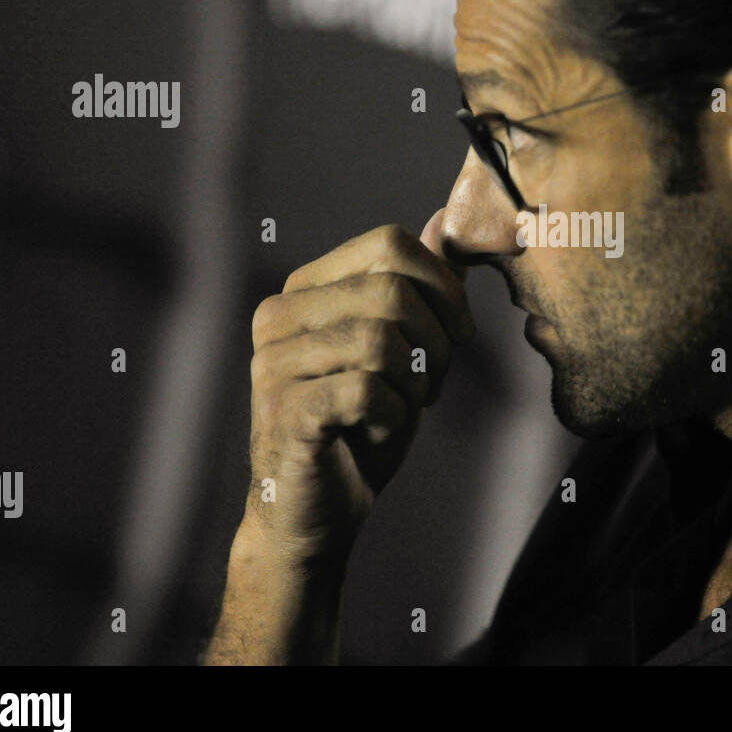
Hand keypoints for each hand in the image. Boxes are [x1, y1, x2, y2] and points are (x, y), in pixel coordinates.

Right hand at [241, 210, 471, 565]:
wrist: (319, 513)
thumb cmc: (362, 425)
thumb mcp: (405, 348)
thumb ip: (422, 285)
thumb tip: (445, 217)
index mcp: (304, 288)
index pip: (389, 242)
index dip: (444, 285)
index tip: (458, 336)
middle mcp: (278, 316)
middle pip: (391, 288)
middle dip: (437, 338)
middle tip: (434, 381)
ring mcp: (273, 364)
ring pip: (382, 340)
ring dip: (416, 382)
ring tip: (404, 407)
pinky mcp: (284, 412)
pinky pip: (368, 390)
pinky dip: (394, 415)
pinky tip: (380, 431)